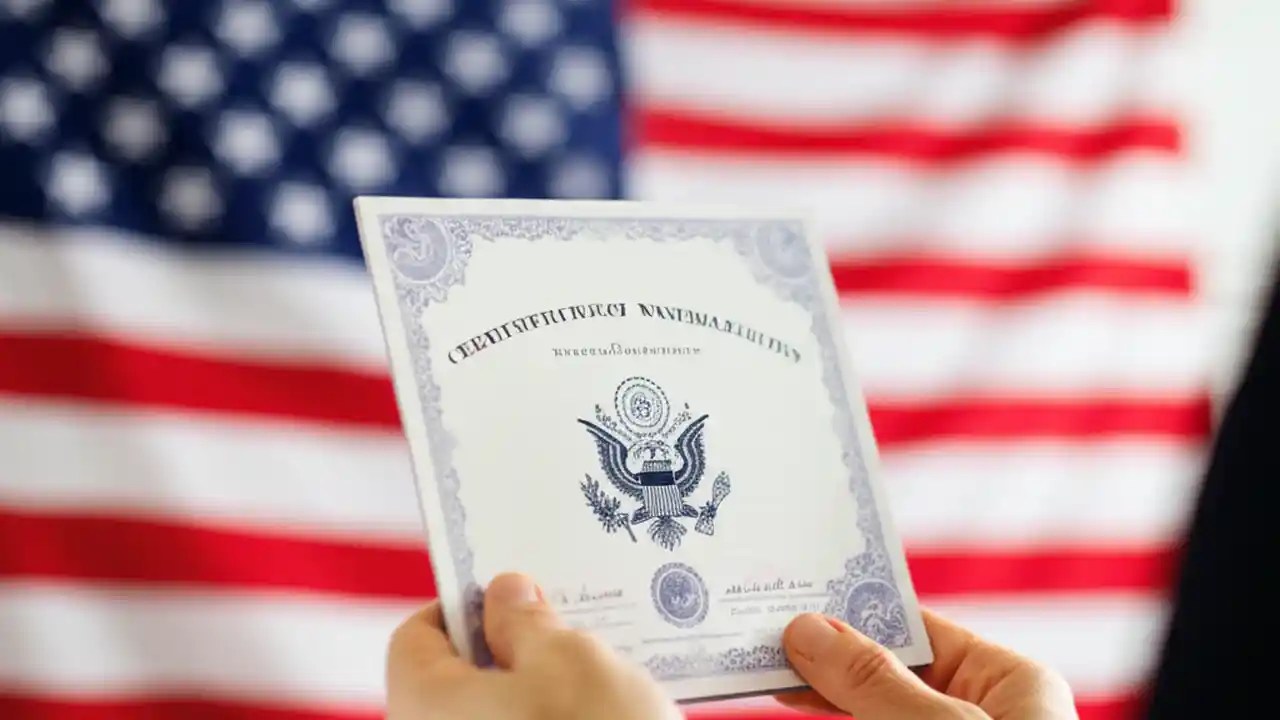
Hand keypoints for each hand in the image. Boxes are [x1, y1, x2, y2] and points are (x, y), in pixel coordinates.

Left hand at [386, 572, 680, 719]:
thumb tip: (503, 593)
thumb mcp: (569, 658)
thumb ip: (527, 620)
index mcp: (422, 705)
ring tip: (596, 680)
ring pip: (489, 719)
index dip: (462, 608)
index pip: (413, 638)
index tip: (515, 596)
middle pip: (453, 682)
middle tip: (566, 633)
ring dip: (535, 695)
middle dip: (508, 652)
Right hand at [775, 609, 1077, 719]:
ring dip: (819, 700)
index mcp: (1010, 688)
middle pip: (889, 675)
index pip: (921, 633)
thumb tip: (809, 631)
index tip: (793, 600)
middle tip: (758, 637)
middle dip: (826, 660)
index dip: (857, 613)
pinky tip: (794, 710)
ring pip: (869, 715)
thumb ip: (874, 682)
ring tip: (762, 677)